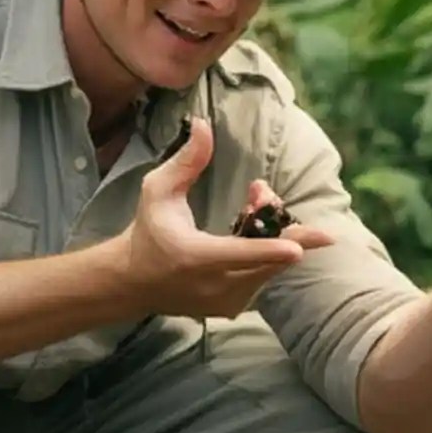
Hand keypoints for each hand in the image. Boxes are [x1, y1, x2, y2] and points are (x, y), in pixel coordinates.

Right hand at [120, 117, 333, 317]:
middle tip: (261, 192)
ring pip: (270, 267)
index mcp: (193, 256)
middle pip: (266, 258)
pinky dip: (267, 254)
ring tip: (251, 206)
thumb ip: (186, 160)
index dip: (270, 249)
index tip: (298, 248)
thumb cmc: (147, 230)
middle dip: (276, 220)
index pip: (238, 253)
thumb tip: (203, 124)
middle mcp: (212, 285)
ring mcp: (225, 302)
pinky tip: (249, 232)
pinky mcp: (233, 308)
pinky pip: (264, 277)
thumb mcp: (158, 190)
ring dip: (273, 235)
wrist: (134, 281)